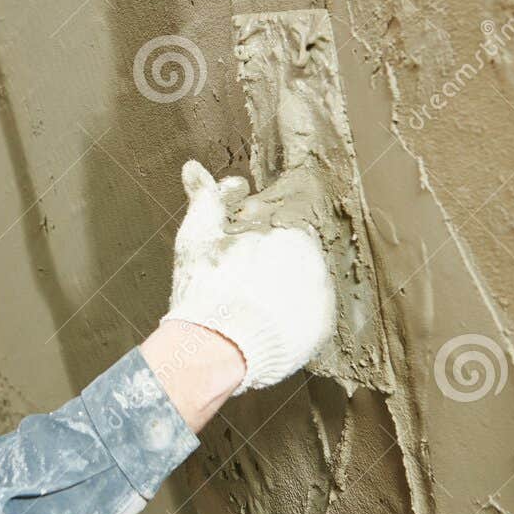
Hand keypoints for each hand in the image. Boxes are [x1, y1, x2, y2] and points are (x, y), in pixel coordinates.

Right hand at [162, 160, 334, 394]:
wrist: (217, 347)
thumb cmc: (205, 287)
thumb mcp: (198, 235)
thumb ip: (204, 198)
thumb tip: (192, 167)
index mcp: (290, 230)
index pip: (278, 227)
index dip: (253, 240)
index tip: (233, 258)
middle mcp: (314, 259)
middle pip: (293, 257)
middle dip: (270, 265)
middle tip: (237, 285)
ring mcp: (321, 295)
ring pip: (302, 285)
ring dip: (281, 292)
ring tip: (247, 309)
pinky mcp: (321, 328)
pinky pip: (309, 318)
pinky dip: (290, 319)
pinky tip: (262, 327)